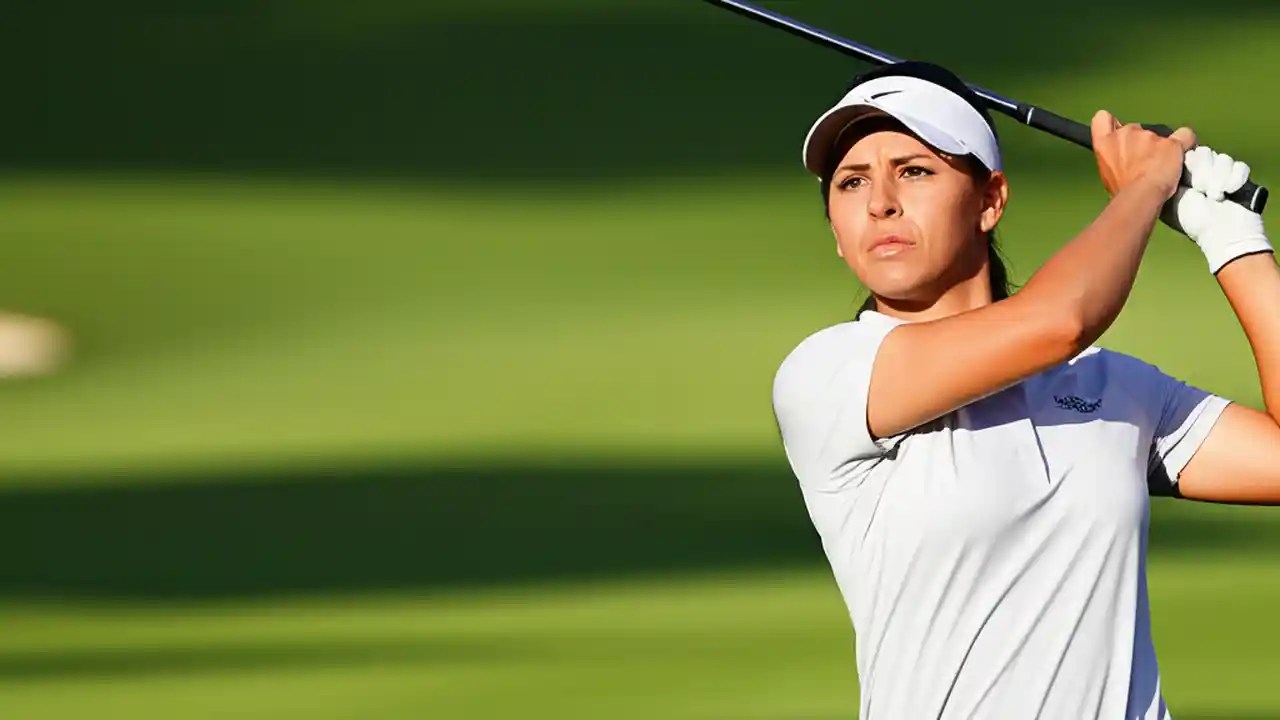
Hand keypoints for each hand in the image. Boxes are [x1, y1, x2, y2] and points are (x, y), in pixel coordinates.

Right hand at [1091, 110, 1195, 200]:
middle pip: (1135, 129)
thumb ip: (1115, 158)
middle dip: (1141, 141)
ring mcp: (1149, 136)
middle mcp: (1126, 133)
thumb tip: (1126, 161)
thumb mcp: (1109, 174)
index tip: (1119, 133)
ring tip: (1162, 167)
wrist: (1139, 197)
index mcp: (1105, 143)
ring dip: (1162, 146)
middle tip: (1145, 161)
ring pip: (1159, 135)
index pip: (1102, 119)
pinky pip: (1185, 136)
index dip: (1112, 123)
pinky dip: (1187, 141)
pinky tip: (1185, 151)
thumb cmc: (1121, 192)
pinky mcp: (1172, 143)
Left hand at [1160, 145, 1271, 273]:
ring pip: (1222, 159)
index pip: (1185, 154)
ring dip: (1218, 178)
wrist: (1222, 233)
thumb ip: (1166, 177)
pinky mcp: (1240, 176)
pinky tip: (1228, 192)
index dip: (1188, 164)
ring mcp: (1222, 173)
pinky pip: (1239, 166)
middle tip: (1200, 190)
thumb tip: (1166, 160)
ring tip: (1214, 196)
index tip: (1186, 181)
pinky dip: (1234, 179)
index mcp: (1184, 175)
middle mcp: (1202, 171)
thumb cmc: (1193, 220)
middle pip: (1204, 152)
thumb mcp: (1172, 197)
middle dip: (1203, 172)